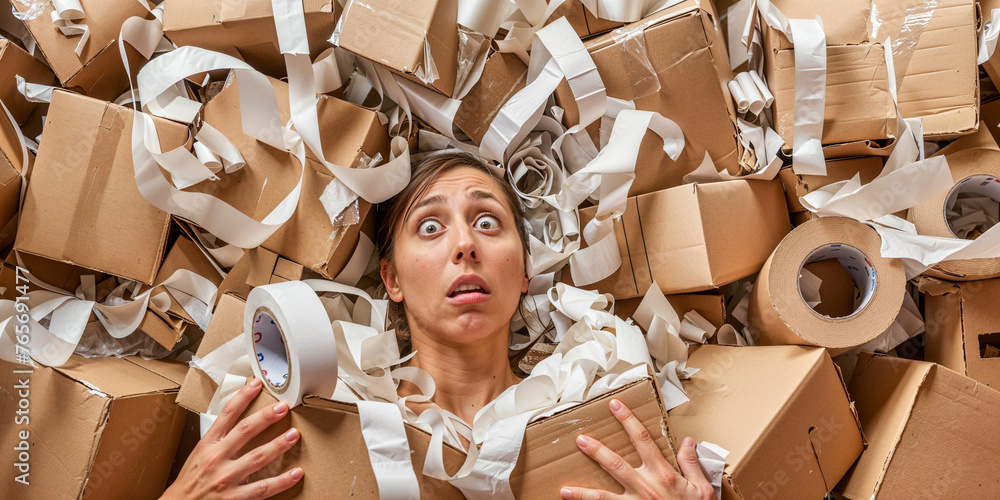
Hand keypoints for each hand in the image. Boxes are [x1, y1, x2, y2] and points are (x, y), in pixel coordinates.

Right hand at [161, 378, 302, 499]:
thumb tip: (238, 422)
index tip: (257, 384)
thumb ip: (218, 439)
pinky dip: (283, 480)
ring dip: (279, 445)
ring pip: (258, 457)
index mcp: (208, 444)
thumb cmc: (190, 481)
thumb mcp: (199, 453)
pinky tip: (297, 472)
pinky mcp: (235, 498)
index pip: (226, 414)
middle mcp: (217, 458)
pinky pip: (264, 488)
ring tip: (294, 435)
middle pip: (245, 431)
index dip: (243, 397)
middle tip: (283, 407)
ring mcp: (226, 478)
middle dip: (266, 417)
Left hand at [561, 399, 713, 499]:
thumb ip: (692, 463)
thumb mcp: (702, 488)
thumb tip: (687, 441)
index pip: (641, 439)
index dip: (627, 420)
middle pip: (615, 464)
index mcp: (663, 474)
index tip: (615, 406)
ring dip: (583, 493)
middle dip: (596, 451)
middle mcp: (645, 487)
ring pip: (604, 497)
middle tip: (580, 440)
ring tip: (566, 490)